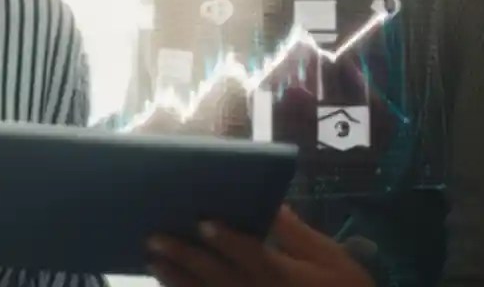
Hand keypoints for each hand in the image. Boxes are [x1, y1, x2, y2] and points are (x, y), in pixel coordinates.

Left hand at [147, 205, 372, 286]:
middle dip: (184, 257)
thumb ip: (296, 234)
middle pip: (217, 277)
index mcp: (282, 276)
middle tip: (154, 239)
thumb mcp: (330, 258)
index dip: (227, 239)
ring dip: (178, 281)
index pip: (250, 255)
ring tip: (153, 263)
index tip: (202, 221)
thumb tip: (271, 204)